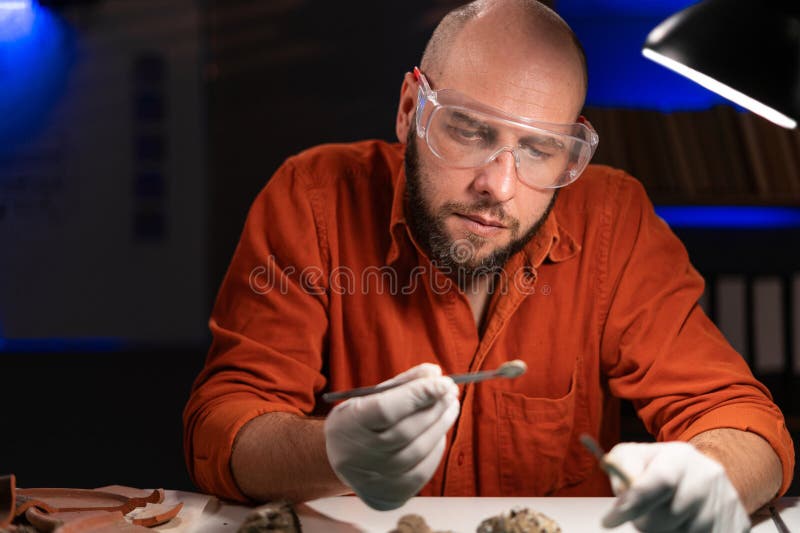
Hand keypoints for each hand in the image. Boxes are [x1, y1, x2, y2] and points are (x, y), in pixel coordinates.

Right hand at [324, 364, 459, 509]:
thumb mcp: (370, 397)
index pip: (386, 410)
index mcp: (348, 425)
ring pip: (419, 451)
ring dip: (441, 426)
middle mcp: (358, 457)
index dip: (417, 395)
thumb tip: (435, 373)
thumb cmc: (360, 421)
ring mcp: (373, 481)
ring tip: (450, 406)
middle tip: (451, 391)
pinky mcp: (390, 496)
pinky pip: (423, 471)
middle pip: (406, 431)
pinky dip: (436, 449)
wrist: (341, 460)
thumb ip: (403, 384)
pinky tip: (440, 432)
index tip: (443, 381)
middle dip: (435, 408)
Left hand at [602, 442, 749, 532]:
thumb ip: (621, 469)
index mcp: (680, 456)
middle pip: (668, 516)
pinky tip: (682, 524)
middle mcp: (707, 477)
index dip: (633, 504)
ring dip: (666, 530)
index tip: (609, 520)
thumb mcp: (633, 457)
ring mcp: (726, 502)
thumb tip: (623, 495)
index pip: (659, 482)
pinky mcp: (738, 524)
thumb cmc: (657, 467)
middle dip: (646, 521)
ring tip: (665, 515)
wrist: (700, 473)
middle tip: (643, 513)